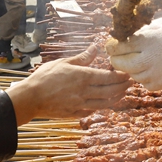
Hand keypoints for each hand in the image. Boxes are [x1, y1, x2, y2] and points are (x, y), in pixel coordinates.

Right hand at [8, 45, 129, 123]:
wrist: (30, 98)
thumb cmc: (45, 77)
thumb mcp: (64, 62)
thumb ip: (82, 57)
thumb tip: (95, 47)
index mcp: (83, 77)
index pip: (108, 77)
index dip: (121, 76)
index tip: (128, 74)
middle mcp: (85, 92)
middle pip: (110, 91)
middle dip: (123, 87)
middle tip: (130, 83)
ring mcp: (80, 105)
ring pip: (104, 103)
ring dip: (116, 98)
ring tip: (122, 93)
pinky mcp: (75, 114)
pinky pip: (92, 111)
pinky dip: (101, 107)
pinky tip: (104, 103)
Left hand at [107, 14, 161, 90]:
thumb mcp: (151, 27)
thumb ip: (133, 36)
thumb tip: (113, 45)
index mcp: (144, 41)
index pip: (116, 49)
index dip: (111, 47)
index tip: (112, 46)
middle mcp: (148, 59)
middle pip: (119, 64)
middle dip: (117, 60)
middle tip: (120, 56)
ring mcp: (154, 73)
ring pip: (131, 74)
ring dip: (132, 68)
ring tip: (142, 59)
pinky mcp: (160, 83)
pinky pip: (144, 83)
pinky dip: (144, 76)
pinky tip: (152, 67)